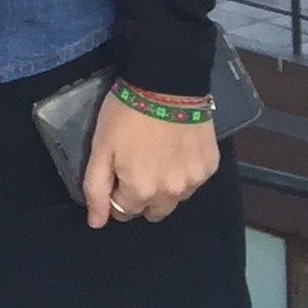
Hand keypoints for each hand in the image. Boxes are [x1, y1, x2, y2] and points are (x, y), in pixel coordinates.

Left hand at [83, 91, 218, 228]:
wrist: (167, 83)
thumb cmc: (127, 114)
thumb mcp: (101, 147)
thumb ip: (96, 188)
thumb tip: (96, 223)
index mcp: (141, 192)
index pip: (124, 212)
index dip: (116, 193)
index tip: (116, 171)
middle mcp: (171, 194)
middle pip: (152, 211)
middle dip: (141, 196)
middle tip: (136, 165)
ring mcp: (194, 181)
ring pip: (175, 198)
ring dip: (164, 186)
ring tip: (156, 155)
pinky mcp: (210, 166)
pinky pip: (194, 180)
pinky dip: (184, 171)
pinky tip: (176, 148)